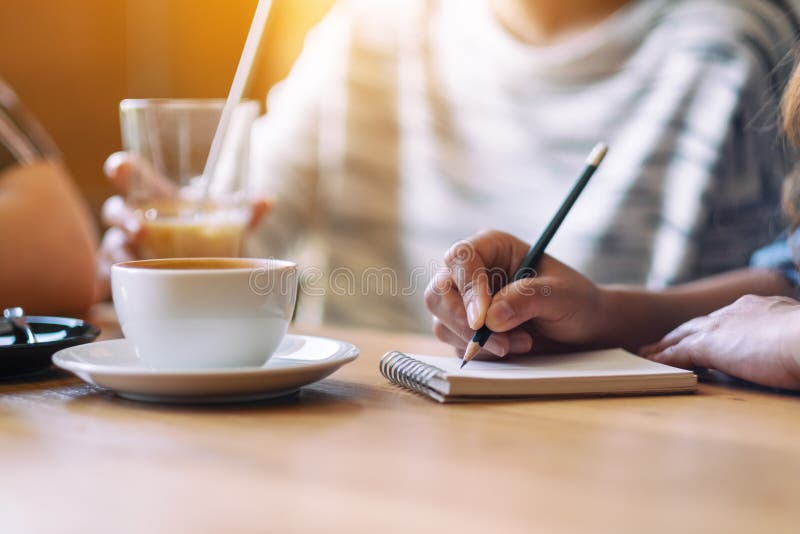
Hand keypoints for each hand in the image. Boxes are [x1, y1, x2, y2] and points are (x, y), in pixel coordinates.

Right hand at [95, 152, 270, 298]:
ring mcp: (124, 245)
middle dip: (122, 217)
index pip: (132, 174)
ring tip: (133, 257)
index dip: (123, 168)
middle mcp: (134, 218)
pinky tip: (121, 285)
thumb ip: (245, 211)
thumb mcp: (225, 221)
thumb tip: (266, 201)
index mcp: (155, 197)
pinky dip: (113, 280)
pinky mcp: (122, 274)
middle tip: (137, 229)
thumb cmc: (203, 233)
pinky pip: (108, 276)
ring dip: (118, 251)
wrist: (199, 265)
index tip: (120, 167)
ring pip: (110, 245)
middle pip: (115, 211)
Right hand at [424, 230, 612, 357]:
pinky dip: (482, 352)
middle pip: (438, 292)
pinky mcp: (466, 330)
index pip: (460, 258)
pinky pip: (456, 344)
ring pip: (442, 321)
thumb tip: (491, 317)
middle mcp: (472, 272)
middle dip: (462, 321)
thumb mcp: (561, 295)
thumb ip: (527, 298)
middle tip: (495, 341)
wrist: (583, 329)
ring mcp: (465, 302)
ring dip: (477, 341)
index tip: (482, 319)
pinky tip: (514, 348)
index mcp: (491, 247)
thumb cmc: (575, 301)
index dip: (467, 287)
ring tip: (522, 343)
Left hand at [640, 295, 799, 389]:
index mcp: (756, 307)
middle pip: (697, 324)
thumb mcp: (797, 333)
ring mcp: (719, 327)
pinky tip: (651, 363)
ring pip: (681, 336)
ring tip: (646, 353)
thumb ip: (786, 337)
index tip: (703, 333)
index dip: (711, 327)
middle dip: (679, 333)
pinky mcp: (708, 345)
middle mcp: (733, 312)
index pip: (725, 318)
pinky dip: (663, 358)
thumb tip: (791, 348)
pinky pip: (677, 352)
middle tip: (663, 341)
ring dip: (663, 345)